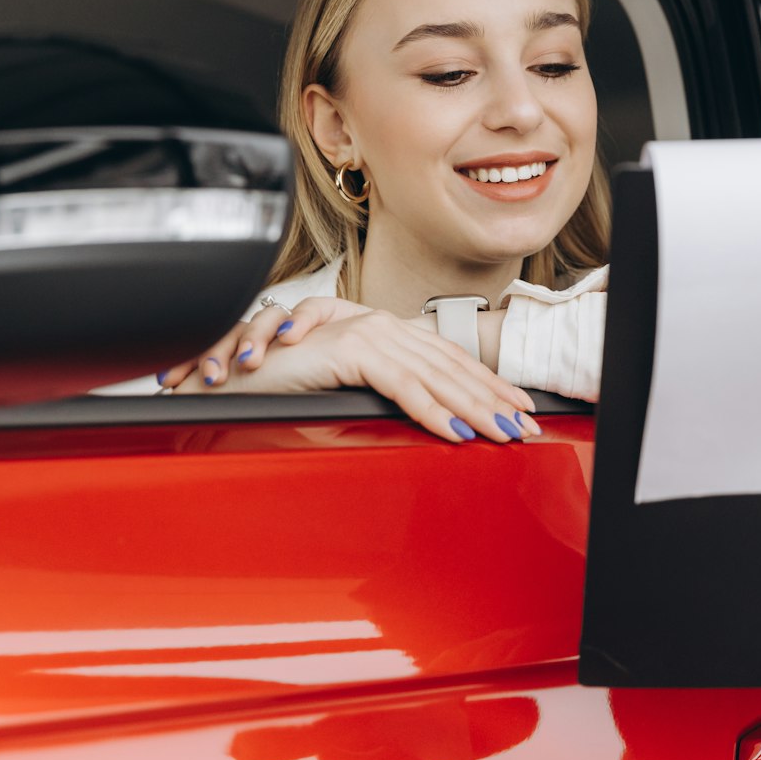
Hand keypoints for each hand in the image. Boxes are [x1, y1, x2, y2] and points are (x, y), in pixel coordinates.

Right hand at [170, 308, 540, 444]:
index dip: (487, 385)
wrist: (232, 369)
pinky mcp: (351, 350)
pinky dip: (433, 411)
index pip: (448, 360)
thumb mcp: (343, 388)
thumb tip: (423, 421)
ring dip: (475, 408)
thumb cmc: (282, 381)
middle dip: (494, 398)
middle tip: (528, 426)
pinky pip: (402, 386)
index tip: (518, 409)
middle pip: (452, 367)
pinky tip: (456, 432)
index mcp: (385, 331)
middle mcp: (382, 326)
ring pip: (436, 377)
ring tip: (505, 433)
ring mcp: (368, 333)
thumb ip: (379, 396)